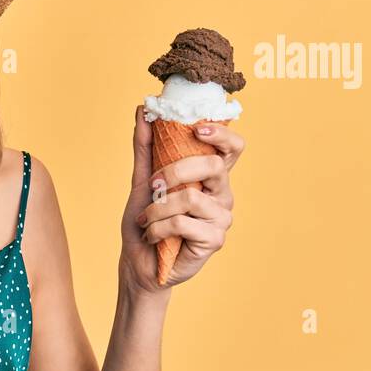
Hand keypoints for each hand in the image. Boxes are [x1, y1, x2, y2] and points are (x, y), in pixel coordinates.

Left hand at [119, 105, 244, 294]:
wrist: (138, 261)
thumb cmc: (145, 221)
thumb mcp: (141, 180)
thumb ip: (145, 147)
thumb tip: (142, 109)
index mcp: (210, 177)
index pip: (231, 148)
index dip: (221, 134)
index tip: (196, 128)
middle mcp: (222, 194)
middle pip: (211, 166)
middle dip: (174, 172)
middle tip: (153, 186)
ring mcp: (222, 218)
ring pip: (189, 197)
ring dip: (156, 209)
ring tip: (146, 220)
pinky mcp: (215, 240)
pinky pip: (182, 223)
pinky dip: (157, 228)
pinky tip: (153, 236)